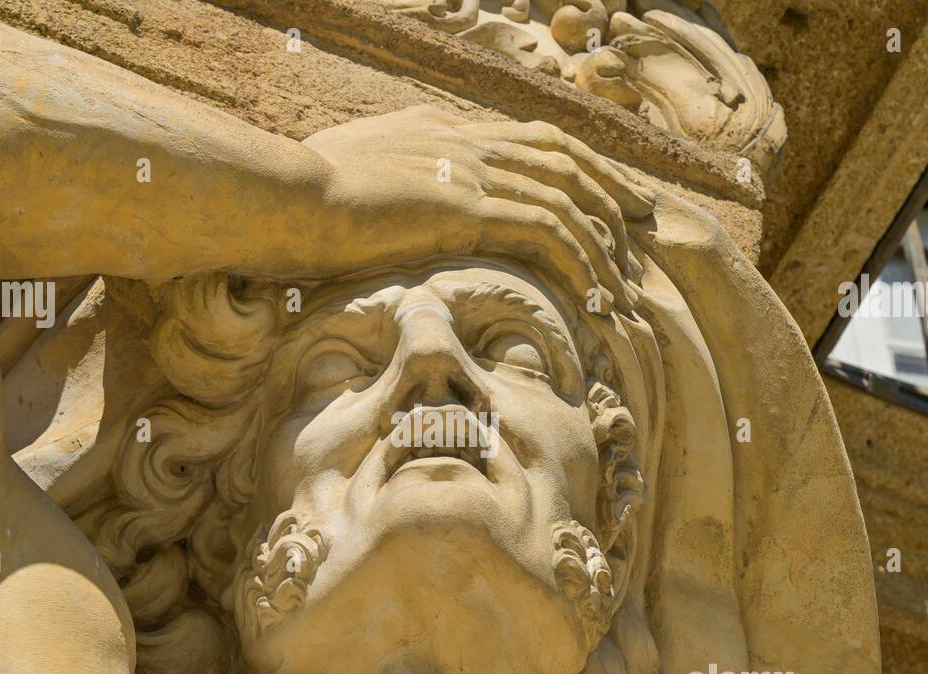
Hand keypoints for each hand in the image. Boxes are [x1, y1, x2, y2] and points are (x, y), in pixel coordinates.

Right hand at [303, 106, 654, 312]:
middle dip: (611, 190)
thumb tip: (400, 188)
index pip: (532, 138)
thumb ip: (390, 171)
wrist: (282, 196)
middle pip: (564, 157)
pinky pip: (546, 230)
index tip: (608, 191)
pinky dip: (580, 260)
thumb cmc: (300, 194)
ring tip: (624, 281)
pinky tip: (596, 291)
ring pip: (564, 196)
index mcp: (442, 129)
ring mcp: (466, 170)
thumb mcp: (353, 171)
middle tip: (644, 224)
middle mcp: (463, 140)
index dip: (578, 163)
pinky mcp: (465, 208)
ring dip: (601, 241)